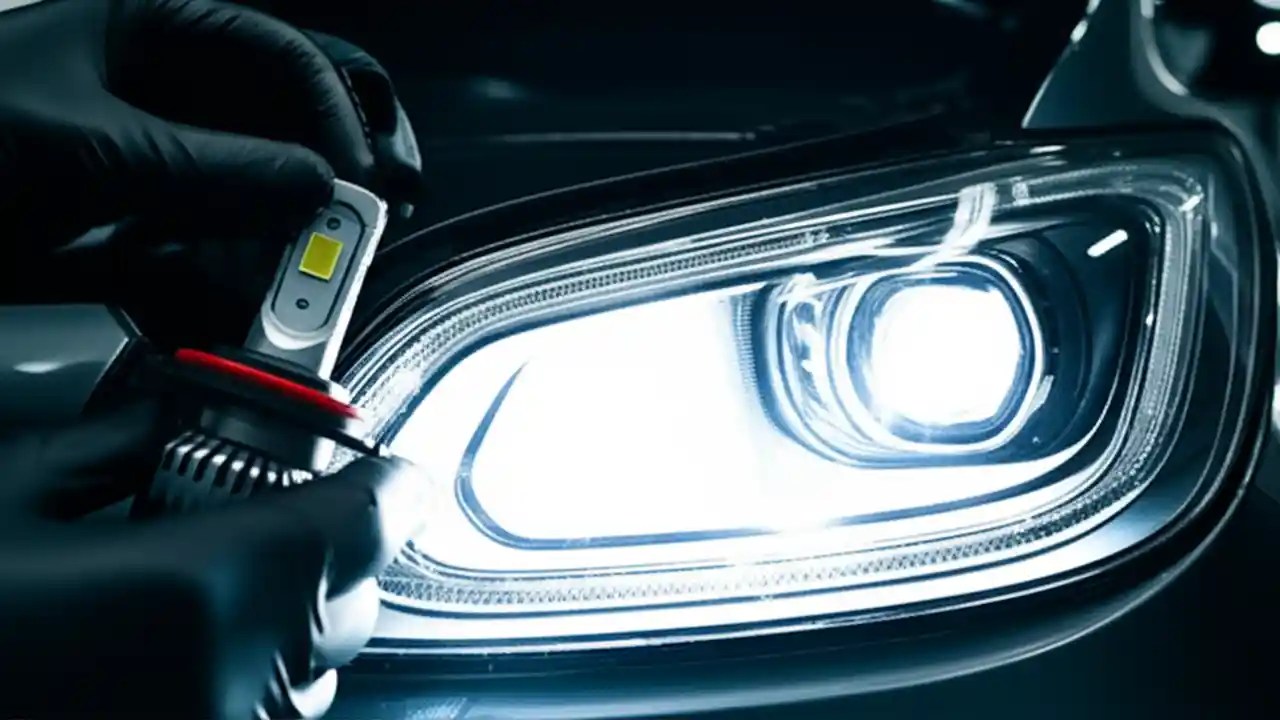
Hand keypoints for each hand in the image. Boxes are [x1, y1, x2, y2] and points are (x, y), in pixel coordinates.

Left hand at [0, 0, 421, 346]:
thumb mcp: (87, 143)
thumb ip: (211, 167)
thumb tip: (315, 184)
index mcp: (148, 30)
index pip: (278, 56)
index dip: (331, 115)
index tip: (358, 179)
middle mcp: (157, 91)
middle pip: (275, 128)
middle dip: (318, 180)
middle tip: (358, 226)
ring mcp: (140, 160)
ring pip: (245, 194)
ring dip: (275, 237)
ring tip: (298, 274)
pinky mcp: (118, 225)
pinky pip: (197, 246)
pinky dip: (218, 277)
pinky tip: (227, 297)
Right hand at [0, 402, 428, 718]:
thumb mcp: (8, 491)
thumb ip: (119, 447)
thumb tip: (174, 424)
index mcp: (202, 591)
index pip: (367, 521)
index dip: (387, 483)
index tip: (388, 467)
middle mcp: (228, 684)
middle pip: (351, 600)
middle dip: (330, 545)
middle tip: (281, 505)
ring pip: (312, 669)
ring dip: (290, 613)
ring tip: (208, 575)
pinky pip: (257, 712)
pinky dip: (246, 670)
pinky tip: (178, 640)